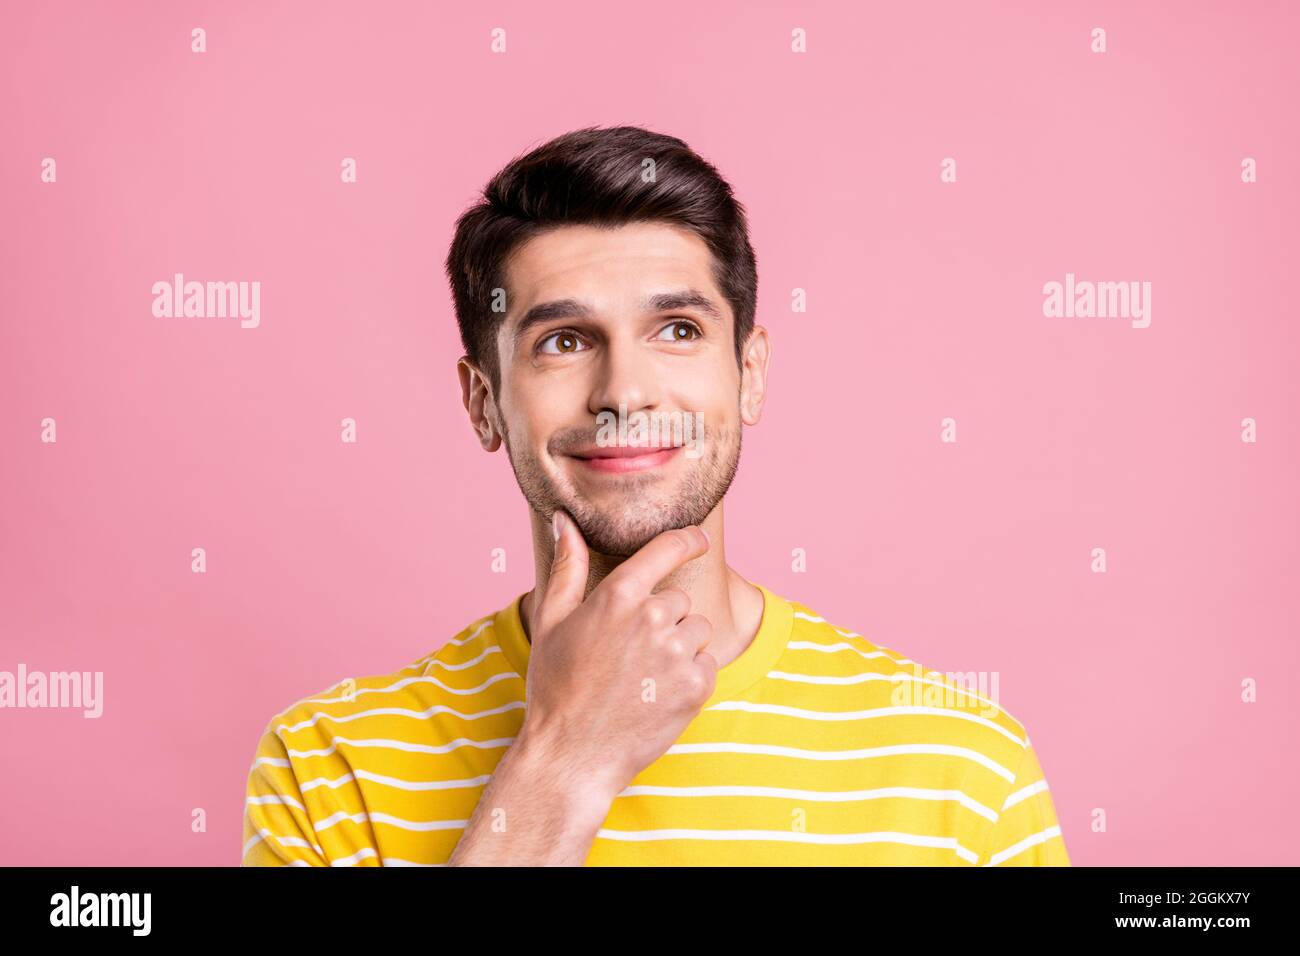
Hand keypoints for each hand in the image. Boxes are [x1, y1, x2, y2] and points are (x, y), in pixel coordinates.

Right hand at [517, 510, 717, 801]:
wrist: (571, 755)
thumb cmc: (555, 686)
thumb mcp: (552, 621)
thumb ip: (566, 567)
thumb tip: (564, 521)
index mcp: (617, 595)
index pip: (668, 549)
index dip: (688, 539)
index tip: (699, 539)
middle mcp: (652, 618)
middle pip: (680, 600)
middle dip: (663, 619)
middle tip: (630, 652)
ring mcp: (677, 653)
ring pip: (698, 630)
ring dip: (680, 646)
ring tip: (643, 675)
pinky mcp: (697, 687)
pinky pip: (709, 664)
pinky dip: (691, 676)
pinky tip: (657, 693)